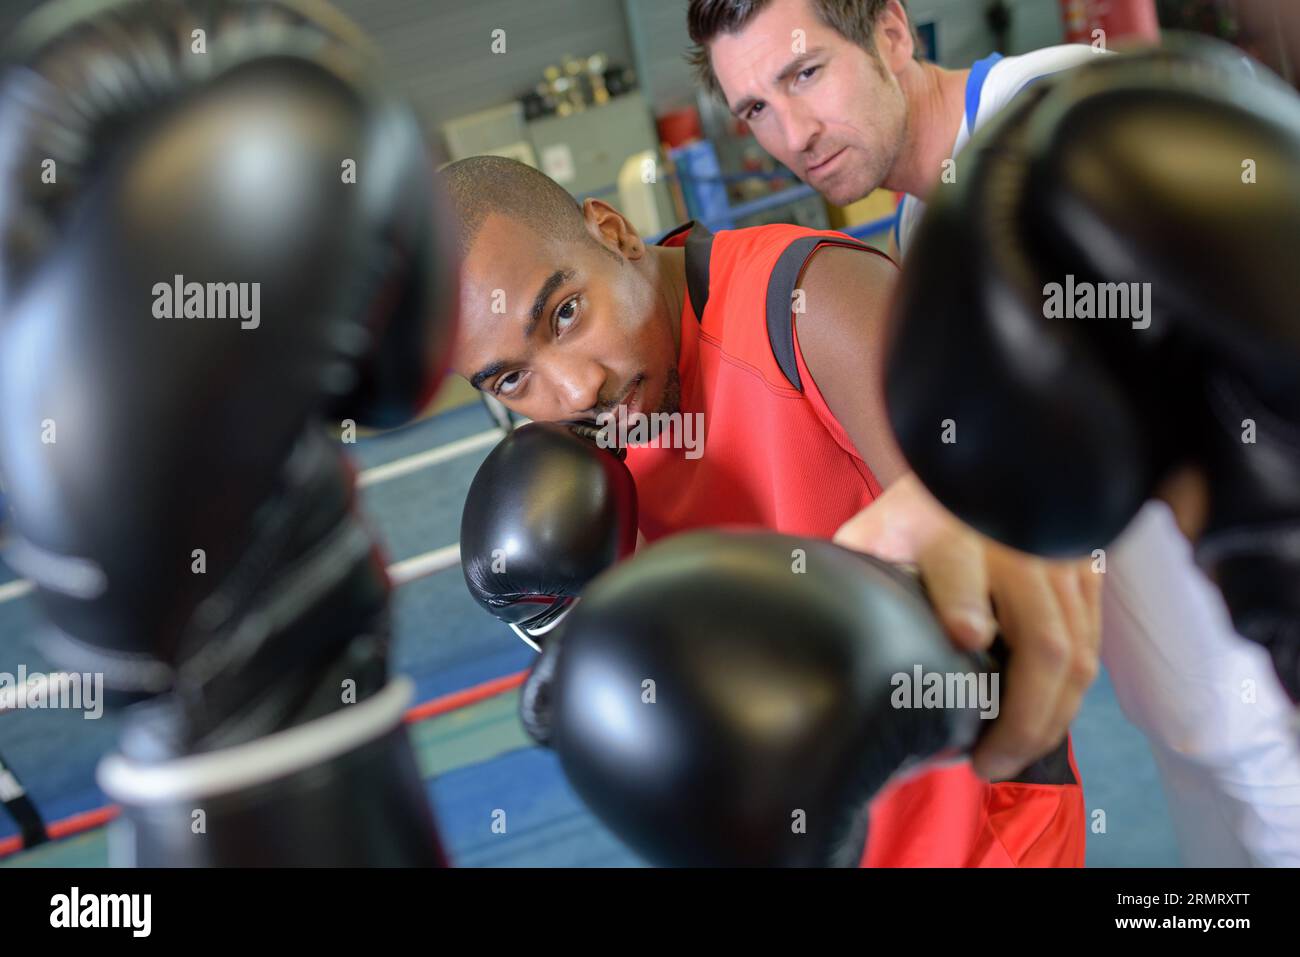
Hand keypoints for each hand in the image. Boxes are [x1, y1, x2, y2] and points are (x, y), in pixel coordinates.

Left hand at [833, 473, 1102, 780]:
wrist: (978, 466)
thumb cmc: (914, 514)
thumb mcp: (876, 534)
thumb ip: (860, 580)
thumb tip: (819, 647)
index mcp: (947, 528)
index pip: (961, 567)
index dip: (964, 602)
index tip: (965, 636)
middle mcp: (1012, 544)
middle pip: (1040, 637)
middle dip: (1022, 714)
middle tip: (988, 762)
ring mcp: (1057, 560)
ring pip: (1075, 653)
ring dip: (1050, 719)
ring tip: (1010, 757)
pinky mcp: (1086, 574)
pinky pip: (1090, 647)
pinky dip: (1069, 697)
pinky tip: (1041, 727)